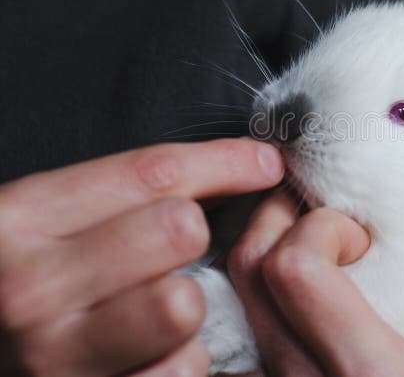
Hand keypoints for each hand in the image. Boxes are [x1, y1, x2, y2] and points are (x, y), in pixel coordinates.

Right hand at [0, 139, 283, 375]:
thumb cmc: (29, 276)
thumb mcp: (55, 217)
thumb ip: (135, 190)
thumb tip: (249, 162)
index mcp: (22, 218)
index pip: (154, 173)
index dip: (227, 161)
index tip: (267, 163)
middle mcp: (31, 287)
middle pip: (179, 230)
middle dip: (191, 234)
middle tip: (177, 248)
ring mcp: (53, 354)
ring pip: (184, 305)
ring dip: (187, 302)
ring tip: (161, 302)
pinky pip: (183, 368)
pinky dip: (182, 359)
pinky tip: (154, 351)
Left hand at [228, 193, 403, 376]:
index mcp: (372, 372)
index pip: (294, 269)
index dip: (320, 227)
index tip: (363, 237)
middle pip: (248, 272)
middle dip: (282, 219)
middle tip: (331, 220)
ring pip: (236, 298)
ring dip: (269, 248)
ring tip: (318, 244)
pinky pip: (244, 327)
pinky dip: (264, 291)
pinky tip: (305, 286)